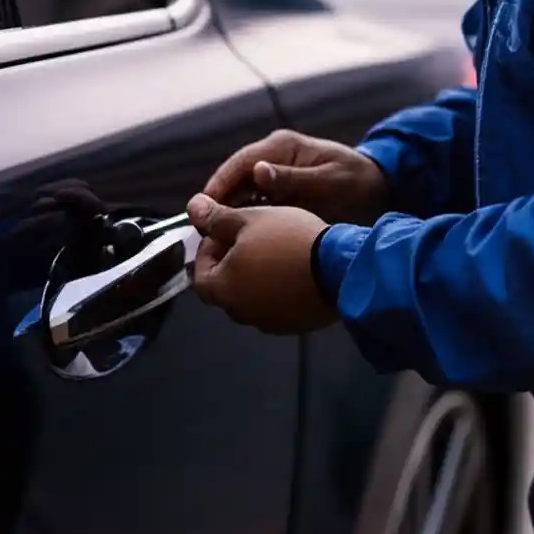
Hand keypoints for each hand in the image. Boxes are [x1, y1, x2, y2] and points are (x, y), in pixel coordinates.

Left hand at [186, 194, 336, 334]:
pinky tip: (294, 269)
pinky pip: (277, 306)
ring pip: (251, 297)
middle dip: (232, 262)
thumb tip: (192, 208)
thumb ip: (215, 218)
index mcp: (223, 289)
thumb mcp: (249, 219)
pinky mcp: (294, 325)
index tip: (226, 230)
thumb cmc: (289, 240)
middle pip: (225, 287)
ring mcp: (269, 322)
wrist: (341, 268)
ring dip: (255, 277)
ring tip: (275, 250)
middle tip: (251, 237)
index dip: (209, 248)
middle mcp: (241, 313)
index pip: (200, 273)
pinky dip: (277, 290)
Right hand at [205, 130, 388, 224]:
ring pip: (241, 193)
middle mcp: (274, 157)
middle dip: (218, 203)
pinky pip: (255, 204)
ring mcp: (275, 174)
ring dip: (228, 213)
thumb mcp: (330, 182)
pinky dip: (244, 219)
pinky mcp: (280, 191)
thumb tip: (258, 172)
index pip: (240, 163)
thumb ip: (294, 179)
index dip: (218, 185)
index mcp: (283, 147)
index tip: (203, 208)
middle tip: (203, 231)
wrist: (380, 190)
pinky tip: (237, 239)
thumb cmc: (359, 184)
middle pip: (235, 179)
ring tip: (215, 240)